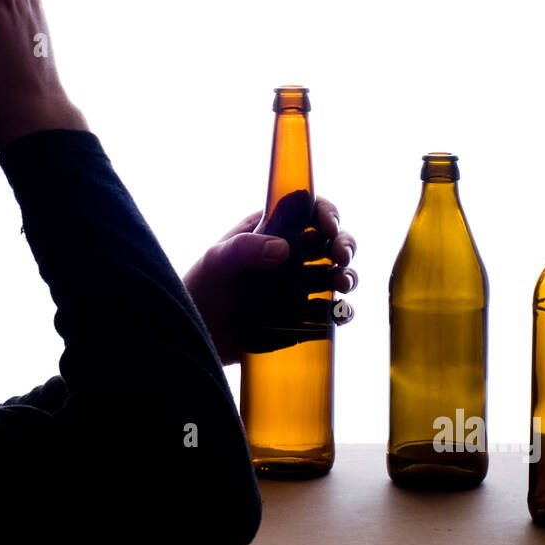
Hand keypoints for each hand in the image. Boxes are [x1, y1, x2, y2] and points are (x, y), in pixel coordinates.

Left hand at [184, 196, 356, 365]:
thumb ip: (243, 248)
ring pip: (337, 275)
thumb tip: (283, 249)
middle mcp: (291, 256)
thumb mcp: (215, 261)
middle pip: (332, 241)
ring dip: (348, 276)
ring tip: (341, 285)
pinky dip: (342, 312)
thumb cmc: (200, 287)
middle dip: (345, 245)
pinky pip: (330, 312)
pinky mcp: (301, 317)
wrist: (196, 332)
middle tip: (340, 258)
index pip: (309, 211)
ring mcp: (298, 287)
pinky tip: (339, 314)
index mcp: (272, 231)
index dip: (327, 214)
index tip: (329, 227)